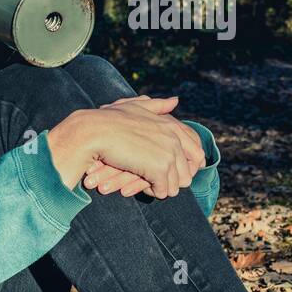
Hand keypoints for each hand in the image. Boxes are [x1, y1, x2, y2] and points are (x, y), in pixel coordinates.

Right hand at [47, 95, 204, 197]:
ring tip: (142, 182)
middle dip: (172, 180)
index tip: (168, 172)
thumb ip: (158, 105)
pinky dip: (151, 192)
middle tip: (152, 179)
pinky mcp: (160, 168)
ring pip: (177, 185)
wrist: (93, 131)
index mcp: (172, 126)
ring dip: (160, 187)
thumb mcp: (136, 107)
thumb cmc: (108, 119)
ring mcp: (169, 154)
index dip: (186, 167)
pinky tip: (137, 185)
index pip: (197, 152)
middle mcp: (175, 139)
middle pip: (189, 173)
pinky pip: (163, 191)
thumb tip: (175, 100)